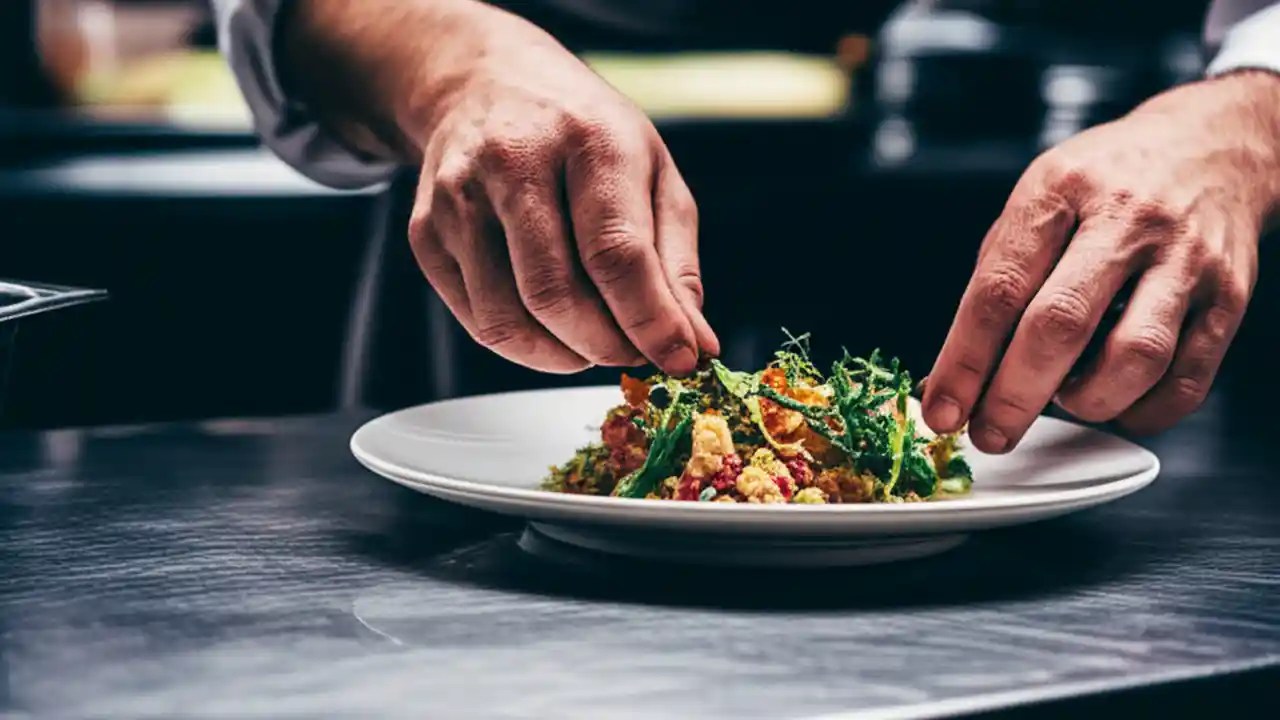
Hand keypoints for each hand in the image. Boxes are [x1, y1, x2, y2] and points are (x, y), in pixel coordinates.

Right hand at [283, 0, 716, 374]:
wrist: (487, 83)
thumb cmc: (583, 134)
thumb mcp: (654, 173)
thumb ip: (676, 263)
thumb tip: (692, 344)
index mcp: (587, 140)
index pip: (615, 253)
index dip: (649, 320)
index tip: (677, 360)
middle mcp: (513, 162)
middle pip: (555, 293)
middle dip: (604, 346)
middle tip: (631, 353)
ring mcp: (460, 198)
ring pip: (507, 319)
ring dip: (561, 355)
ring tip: (592, 343)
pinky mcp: (426, 232)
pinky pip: (477, 320)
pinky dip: (522, 344)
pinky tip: (548, 326)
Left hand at [923, 70, 1279, 451]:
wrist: (1210, 145)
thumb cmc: (1105, 183)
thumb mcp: (1037, 200)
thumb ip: (997, 278)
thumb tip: (956, 373)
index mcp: (1060, 192)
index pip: (999, 289)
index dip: (964, 361)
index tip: (942, 411)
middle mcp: (1126, 220)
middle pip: (1060, 326)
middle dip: (1014, 397)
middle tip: (990, 435)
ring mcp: (1184, 257)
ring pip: (1134, 357)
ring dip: (1087, 402)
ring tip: (1065, 400)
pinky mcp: (1229, 295)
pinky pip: (1187, 378)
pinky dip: (1143, 411)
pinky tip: (1117, 404)